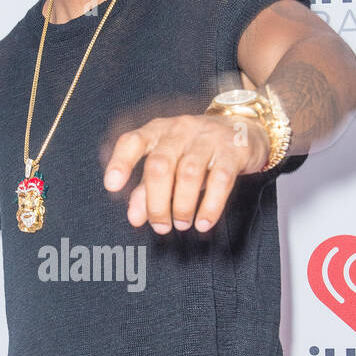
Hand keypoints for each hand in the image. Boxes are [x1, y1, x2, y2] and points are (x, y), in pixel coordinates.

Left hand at [102, 111, 269, 232]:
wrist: (244, 128)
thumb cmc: (196, 151)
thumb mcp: (169, 166)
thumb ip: (147, 190)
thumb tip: (135, 218)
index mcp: (158, 131)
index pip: (133, 141)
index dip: (120, 162)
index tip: (111, 186)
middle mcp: (180, 130)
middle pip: (160, 165)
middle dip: (156, 201)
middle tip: (161, 226)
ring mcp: (208, 138)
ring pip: (189, 173)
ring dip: (182, 205)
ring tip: (182, 224)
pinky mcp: (233, 150)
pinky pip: (220, 180)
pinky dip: (210, 205)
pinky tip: (204, 223)